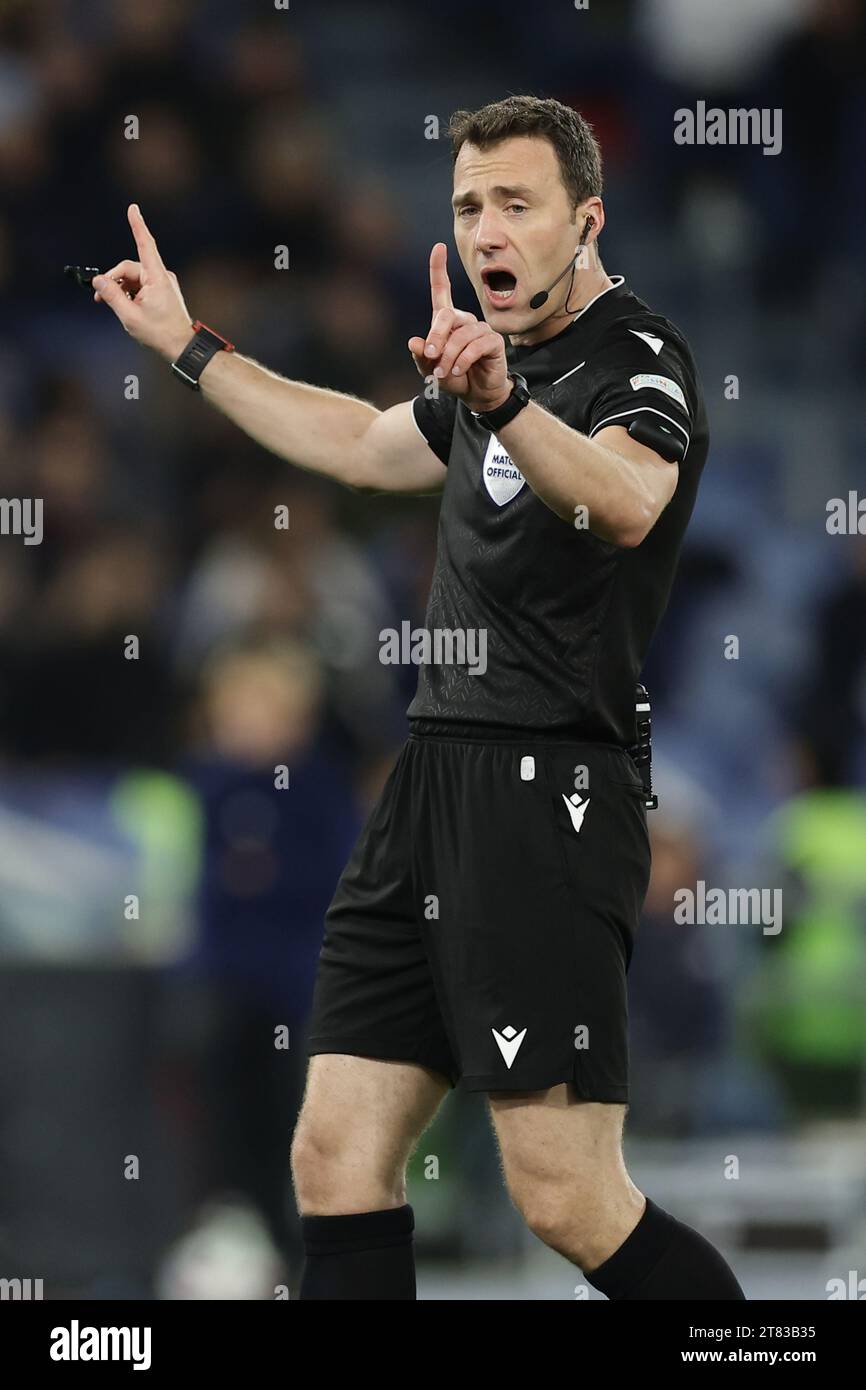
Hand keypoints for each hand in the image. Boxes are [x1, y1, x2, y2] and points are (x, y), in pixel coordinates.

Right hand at [92, 204, 193, 361]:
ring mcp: (163, 283)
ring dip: (120, 289)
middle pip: (129, 268)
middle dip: (113, 281)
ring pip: (133, 278)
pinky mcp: (162, 291)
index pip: (145, 245)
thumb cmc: (159, 333)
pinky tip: (126, 307)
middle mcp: (161, 276)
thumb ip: (112, 295)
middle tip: (99, 298)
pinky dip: (129, 293)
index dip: (137, 225)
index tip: (133, 208)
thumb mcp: (129, 316)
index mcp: (157, 278)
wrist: (181, 347)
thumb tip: (98, 280)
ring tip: (115, 307)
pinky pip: (140, 285)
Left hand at [408, 243, 510, 413]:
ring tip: (445, 373)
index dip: (439, 269)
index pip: (442, 290)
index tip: (439, 247)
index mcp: (448, 322)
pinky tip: (458, 370)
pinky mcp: (494, 342)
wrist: (477, 395)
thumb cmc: (454, 378)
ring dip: (449, 357)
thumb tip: (414, 342)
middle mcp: (465, 320)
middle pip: (447, 316)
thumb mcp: (431, 369)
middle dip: (436, 337)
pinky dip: (463, 360)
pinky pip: (476, 346)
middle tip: (431, 356)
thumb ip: (422, 356)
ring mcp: (481, 330)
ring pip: (461, 336)